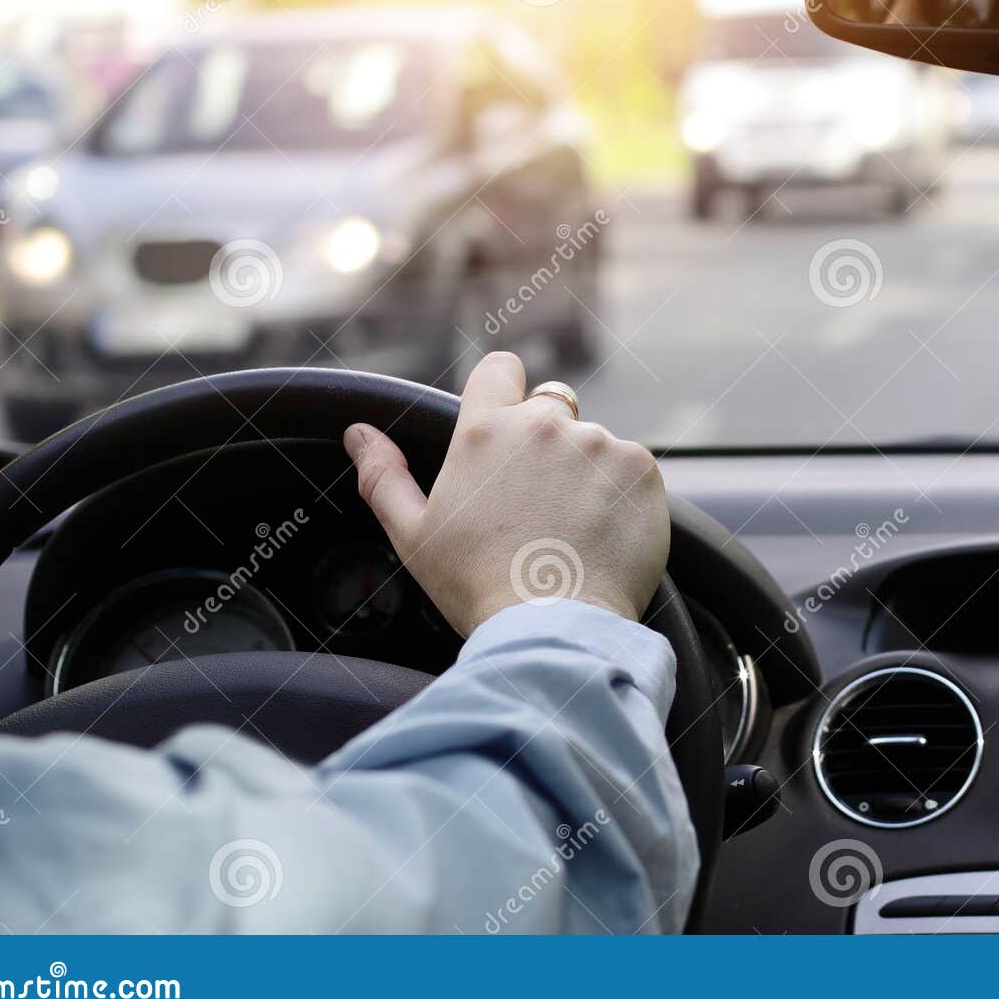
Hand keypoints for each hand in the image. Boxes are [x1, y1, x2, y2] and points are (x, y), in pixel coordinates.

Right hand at [343, 352, 669, 635]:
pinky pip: (631, 471)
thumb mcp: (413, 535)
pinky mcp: (640, 471)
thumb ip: (383, 476)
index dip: (505, 391)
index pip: (499, 369)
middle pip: (551, 408)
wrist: (554, 629)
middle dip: (546, 444)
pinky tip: (603, 537)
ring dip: (587, 475)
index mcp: (486, 432)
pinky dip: (622, 497)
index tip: (507, 427)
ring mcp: (598, 445)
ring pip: (594, 445)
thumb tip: (359, 434)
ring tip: (572, 532)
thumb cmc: (478, 587)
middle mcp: (545, 425)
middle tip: (538, 504)